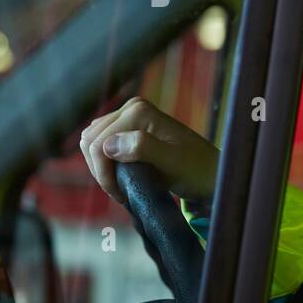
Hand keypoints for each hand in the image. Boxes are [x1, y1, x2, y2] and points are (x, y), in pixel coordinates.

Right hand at [79, 97, 219, 203]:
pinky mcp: (128, 128)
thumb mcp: (173, 162)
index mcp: (138, 111)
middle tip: (119, 193)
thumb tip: (110, 144)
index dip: (104, 173)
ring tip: (120, 187)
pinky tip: (119, 177)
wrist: (211, 173)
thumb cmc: (197, 171)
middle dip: (100, 171)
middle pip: (91, 140)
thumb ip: (144, 148)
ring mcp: (129, 116)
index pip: (99, 143)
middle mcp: (132, 107)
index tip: (120, 195)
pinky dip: (104, 163)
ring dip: (100, 168)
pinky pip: (101, 144)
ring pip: (92, 142)